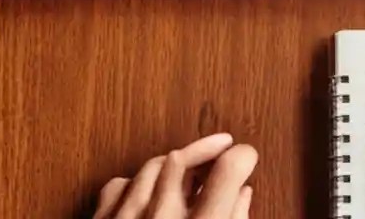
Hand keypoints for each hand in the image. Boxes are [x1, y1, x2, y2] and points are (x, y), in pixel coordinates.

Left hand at [93, 134, 256, 218]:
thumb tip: (243, 195)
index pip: (228, 171)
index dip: (243, 157)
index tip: (245, 156)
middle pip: (183, 158)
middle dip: (205, 152)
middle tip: (220, 154)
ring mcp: (126, 218)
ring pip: (151, 165)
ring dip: (173, 166)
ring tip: (187, 177)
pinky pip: (119, 185)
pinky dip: (137, 184)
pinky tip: (148, 194)